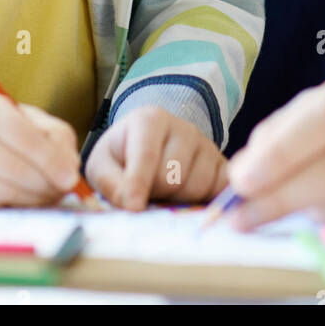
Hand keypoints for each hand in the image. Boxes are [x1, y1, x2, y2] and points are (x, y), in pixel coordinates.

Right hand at [0, 92, 81, 207]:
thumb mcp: (25, 118)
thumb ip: (55, 136)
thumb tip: (70, 170)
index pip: (26, 140)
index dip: (52, 161)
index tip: (71, 178)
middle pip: (17, 171)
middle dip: (47, 186)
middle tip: (63, 191)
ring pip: (5, 193)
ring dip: (34, 200)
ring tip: (47, 196)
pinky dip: (12, 208)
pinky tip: (21, 201)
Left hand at [84, 106, 227, 208]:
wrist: (149, 145)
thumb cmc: (122, 156)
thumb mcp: (103, 164)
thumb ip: (109, 182)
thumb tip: (130, 204)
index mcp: (149, 120)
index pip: (146, 154)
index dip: (138, 182)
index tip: (133, 206)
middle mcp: (183, 127)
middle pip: (172, 176)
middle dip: (155, 193)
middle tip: (145, 192)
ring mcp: (206, 145)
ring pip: (196, 186)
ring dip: (177, 200)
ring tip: (163, 193)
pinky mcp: (221, 164)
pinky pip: (219, 190)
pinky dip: (206, 202)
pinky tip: (189, 201)